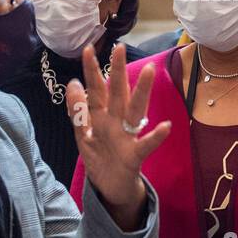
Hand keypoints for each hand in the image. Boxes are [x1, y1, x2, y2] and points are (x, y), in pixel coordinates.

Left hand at [66, 43, 170, 229]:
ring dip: (141, 92)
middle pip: (117, 93)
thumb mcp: (83, 133)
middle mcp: (116, 122)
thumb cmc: (101, 158)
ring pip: (134, 111)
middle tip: (120, 48)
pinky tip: (165, 126)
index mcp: (102, 117)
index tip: (88, 48)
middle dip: (117, 71)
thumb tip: (72, 82)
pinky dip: (155, 137)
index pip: (96, 89)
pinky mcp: (134, 156)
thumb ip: (78, 109)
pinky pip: (145, 145)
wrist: (112, 189)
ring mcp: (127, 137)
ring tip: (148, 71)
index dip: (91, 71)